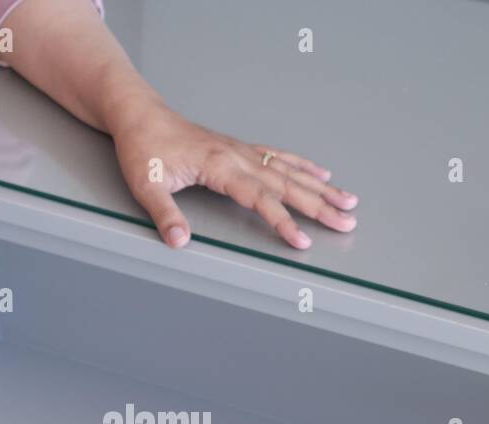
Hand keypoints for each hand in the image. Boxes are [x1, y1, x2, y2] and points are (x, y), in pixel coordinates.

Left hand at [111, 102, 358, 249]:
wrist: (140, 116)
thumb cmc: (143, 148)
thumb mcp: (146, 185)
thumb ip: (165, 215)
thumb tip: (179, 241)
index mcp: (219, 166)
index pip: (260, 199)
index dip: (283, 222)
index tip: (302, 241)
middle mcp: (237, 156)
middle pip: (287, 186)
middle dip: (320, 206)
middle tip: (347, 222)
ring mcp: (241, 151)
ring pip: (290, 172)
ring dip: (321, 188)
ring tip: (348, 201)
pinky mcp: (239, 149)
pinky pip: (279, 158)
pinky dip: (302, 166)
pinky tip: (321, 173)